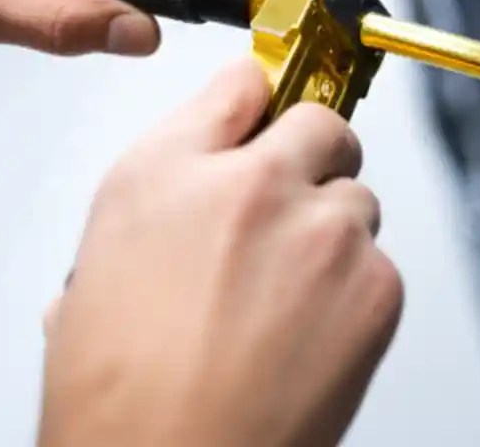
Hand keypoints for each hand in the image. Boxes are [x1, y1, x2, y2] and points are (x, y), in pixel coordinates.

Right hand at [39, 59, 402, 446]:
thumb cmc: (122, 394)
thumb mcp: (99, 269)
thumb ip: (163, 198)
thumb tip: (199, 175)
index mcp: (165, 173)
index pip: (239, 86)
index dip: (260, 100)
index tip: (273, 107)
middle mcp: (249, 184)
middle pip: (320, 122)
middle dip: (314, 156)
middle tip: (297, 204)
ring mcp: (321, 229)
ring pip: (358, 198)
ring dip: (334, 232)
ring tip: (289, 299)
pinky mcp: (376, 282)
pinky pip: (381, 262)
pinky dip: (357, 291)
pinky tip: (312, 333)